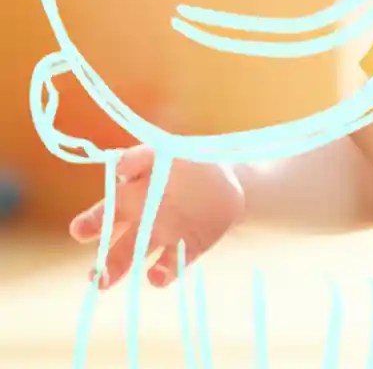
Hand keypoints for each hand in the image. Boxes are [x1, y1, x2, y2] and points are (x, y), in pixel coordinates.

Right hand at [69, 145, 245, 289]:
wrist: (231, 177)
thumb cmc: (190, 160)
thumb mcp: (167, 151)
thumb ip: (142, 157)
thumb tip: (118, 167)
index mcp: (132, 197)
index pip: (103, 213)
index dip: (89, 223)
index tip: (79, 232)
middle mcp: (142, 222)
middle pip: (115, 245)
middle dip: (102, 261)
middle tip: (93, 276)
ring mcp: (164, 237)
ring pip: (136, 258)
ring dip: (119, 271)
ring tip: (105, 284)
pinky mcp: (189, 248)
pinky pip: (173, 264)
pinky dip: (164, 273)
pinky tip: (156, 277)